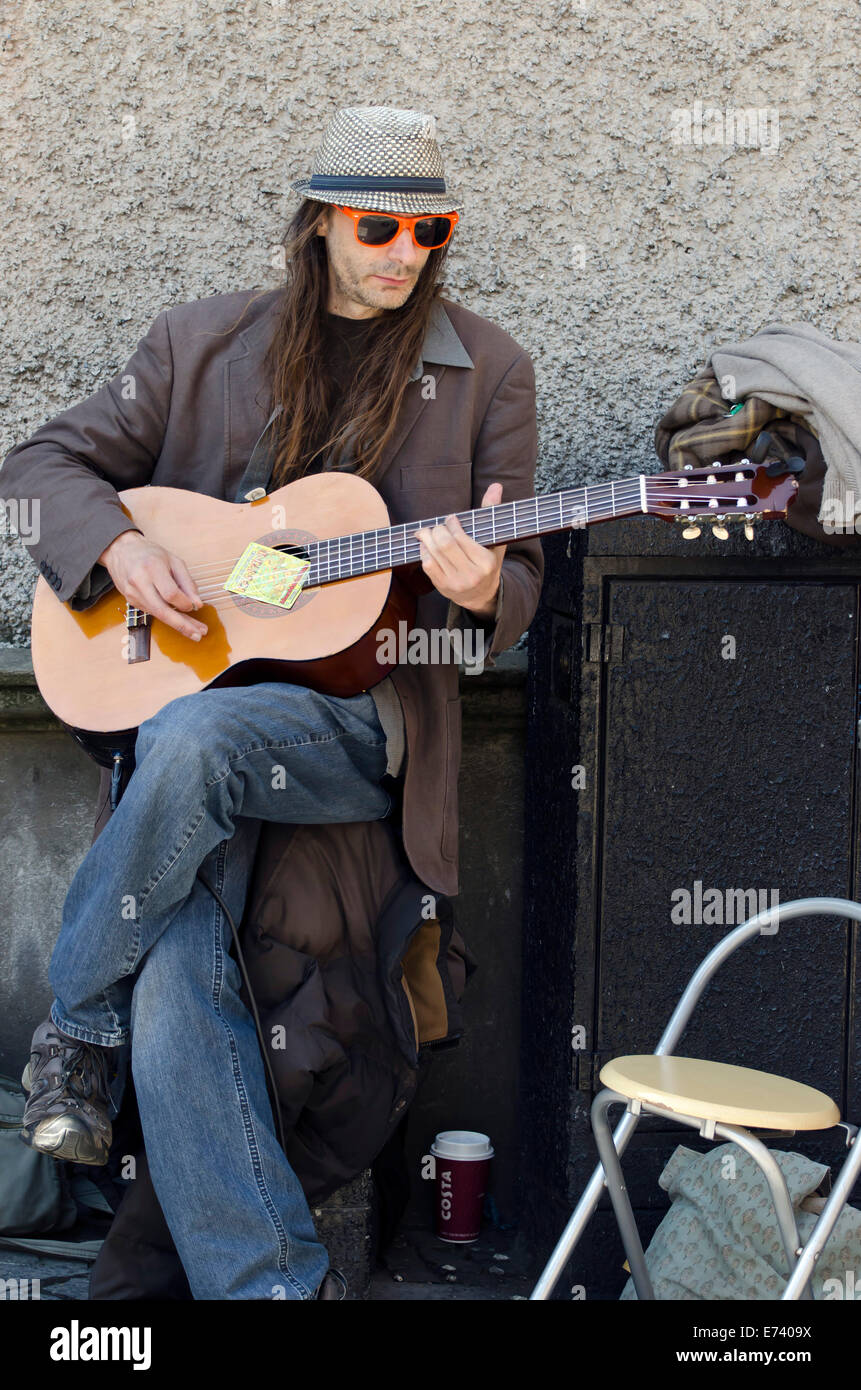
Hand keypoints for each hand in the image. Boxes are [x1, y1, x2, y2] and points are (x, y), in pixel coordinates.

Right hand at [98, 530, 207, 640]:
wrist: (122, 551)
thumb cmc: (150, 554)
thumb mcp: (174, 561)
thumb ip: (187, 582)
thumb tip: (197, 604)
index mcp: (152, 568)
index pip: (170, 593)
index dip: (185, 603)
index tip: (195, 606)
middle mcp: (139, 582)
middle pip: (162, 610)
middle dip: (182, 625)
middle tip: (198, 634)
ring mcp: (133, 594)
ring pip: (158, 615)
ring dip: (178, 625)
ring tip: (194, 631)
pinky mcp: (131, 601)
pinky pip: (153, 612)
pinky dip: (168, 617)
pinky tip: (179, 620)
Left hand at [412, 483, 504, 617]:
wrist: (482, 594)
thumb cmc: (488, 561)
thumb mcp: (495, 539)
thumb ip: (492, 512)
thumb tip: (496, 485)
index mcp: (486, 562)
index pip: (460, 537)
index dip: (451, 523)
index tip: (451, 519)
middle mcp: (470, 575)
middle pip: (444, 544)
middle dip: (436, 530)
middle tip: (438, 526)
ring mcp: (455, 583)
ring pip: (432, 554)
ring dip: (426, 538)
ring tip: (427, 532)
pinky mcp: (442, 587)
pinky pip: (426, 564)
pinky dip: (423, 551)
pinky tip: (427, 547)